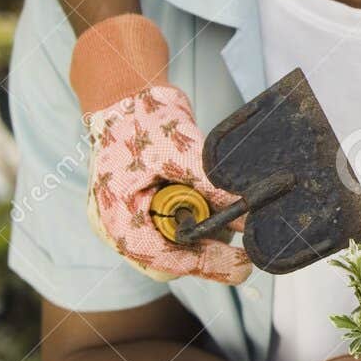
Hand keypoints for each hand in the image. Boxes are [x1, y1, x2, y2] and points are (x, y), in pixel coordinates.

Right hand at [71, 15, 249, 283]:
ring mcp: (137, 219)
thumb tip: (245, 207)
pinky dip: (205, 224)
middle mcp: (123, 225)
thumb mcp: (176, 148)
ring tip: (238, 223)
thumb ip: (209, 180)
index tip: (238, 264)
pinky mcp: (153, 210)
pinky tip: (226, 209)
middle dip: (208, 256)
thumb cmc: (142, 118)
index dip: (199, 263)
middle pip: (169, 259)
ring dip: (210, 240)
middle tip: (245, 251)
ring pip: (178, 248)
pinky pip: (180, 230)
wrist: (131, 95)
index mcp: (115, 216)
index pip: (157, 257)